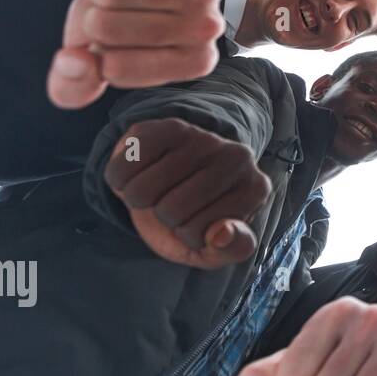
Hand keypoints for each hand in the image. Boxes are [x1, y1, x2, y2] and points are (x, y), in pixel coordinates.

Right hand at [48, 0, 224, 108]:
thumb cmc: (117, 22)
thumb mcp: (90, 64)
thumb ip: (73, 84)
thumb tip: (75, 62)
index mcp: (192, 64)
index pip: (114, 69)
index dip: (94, 53)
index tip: (111, 44)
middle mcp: (206, 31)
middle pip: (108, 27)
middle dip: (92, 17)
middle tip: (112, 11)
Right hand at [104, 117, 270, 266]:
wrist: (170, 182)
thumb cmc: (195, 218)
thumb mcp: (216, 247)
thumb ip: (232, 249)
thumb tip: (222, 233)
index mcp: (256, 190)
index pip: (199, 235)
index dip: (188, 238)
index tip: (200, 222)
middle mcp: (238, 158)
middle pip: (170, 211)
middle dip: (163, 217)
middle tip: (175, 202)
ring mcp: (205, 138)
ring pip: (143, 191)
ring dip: (139, 199)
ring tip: (161, 188)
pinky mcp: (170, 126)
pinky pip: (123, 168)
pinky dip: (120, 180)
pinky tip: (144, 170)